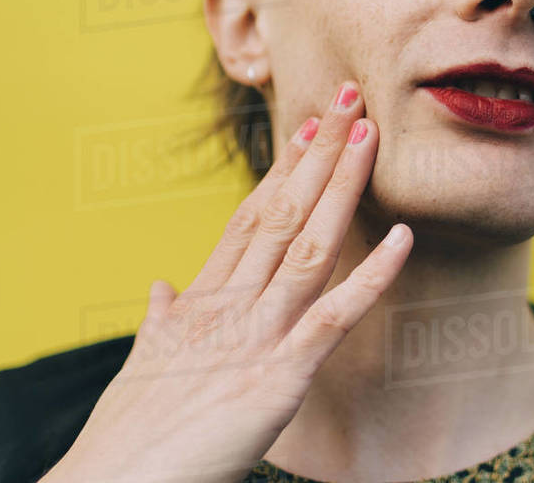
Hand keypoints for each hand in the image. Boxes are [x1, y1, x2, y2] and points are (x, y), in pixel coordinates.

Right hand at [42, 82, 410, 482]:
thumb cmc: (129, 435)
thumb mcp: (148, 364)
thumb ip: (163, 320)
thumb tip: (163, 284)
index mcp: (203, 300)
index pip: (251, 219)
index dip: (284, 170)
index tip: (309, 126)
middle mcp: (230, 304)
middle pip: (281, 214)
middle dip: (317, 154)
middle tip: (349, 97)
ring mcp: (254, 335)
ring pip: (308, 246)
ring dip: (340, 187)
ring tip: (367, 133)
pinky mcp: (277, 377)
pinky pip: (334, 317)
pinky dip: (371, 276)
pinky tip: (404, 237)